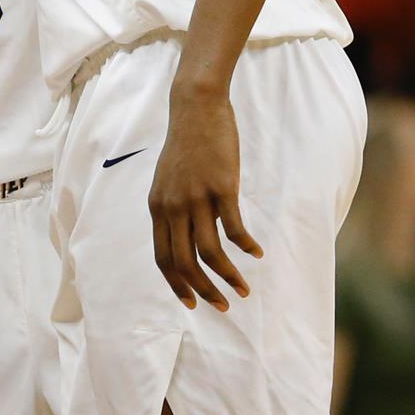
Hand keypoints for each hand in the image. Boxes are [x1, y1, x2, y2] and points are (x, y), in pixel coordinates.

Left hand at [149, 81, 261, 311]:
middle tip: (224, 306)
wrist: (195, 108)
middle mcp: (172, 207)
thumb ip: (175, 210)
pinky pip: (234, 229)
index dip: (177, 284)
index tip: (193, 303)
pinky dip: (246, 246)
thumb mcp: (169, 181)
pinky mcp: (221, 188)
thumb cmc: (186, 145)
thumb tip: (190, 238)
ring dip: (228, 276)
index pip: (163, 258)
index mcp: (157, 208)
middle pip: (184, 262)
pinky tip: (257, 252)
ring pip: (210, 252)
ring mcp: (196, 198)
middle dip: (204, 290)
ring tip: (244, 288)